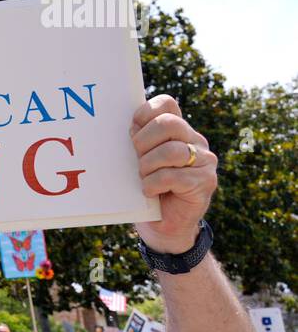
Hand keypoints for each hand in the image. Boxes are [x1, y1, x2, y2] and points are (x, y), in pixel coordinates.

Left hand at [130, 95, 217, 253]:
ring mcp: (204, 161)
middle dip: (143, 141)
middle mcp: (195, 141)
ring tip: (142, 178)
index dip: (146, 112)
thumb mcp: (138, 162)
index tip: (132, 127)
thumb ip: (136, 142)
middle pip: (169, 124)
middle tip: (135, 159)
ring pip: (172, 150)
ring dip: (148, 166)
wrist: (164, 226)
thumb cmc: (147, 189)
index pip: (167, 104)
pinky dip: (154, 184)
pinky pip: (174, 176)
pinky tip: (149, 191)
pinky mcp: (205, 182)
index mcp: (178, 131)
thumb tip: (125, 127)